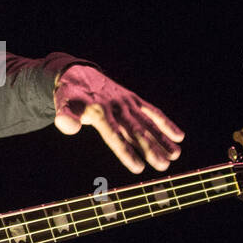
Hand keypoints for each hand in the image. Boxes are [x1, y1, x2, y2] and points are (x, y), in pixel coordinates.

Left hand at [53, 65, 184, 173]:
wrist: (78, 73)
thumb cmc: (70, 95)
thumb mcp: (63, 104)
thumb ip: (66, 117)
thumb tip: (68, 127)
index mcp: (99, 112)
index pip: (114, 136)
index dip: (126, 152)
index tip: (139, 168)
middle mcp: (116, 108)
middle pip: (135, 131)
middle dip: (150, 149)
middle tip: (163, 166)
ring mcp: (127, 103)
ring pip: (147, 123)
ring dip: (162, 139)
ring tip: (175, 156)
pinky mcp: (134, 100)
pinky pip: (152, 112)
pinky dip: (165, 123)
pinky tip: (179, 136)